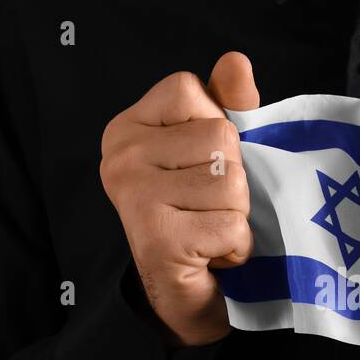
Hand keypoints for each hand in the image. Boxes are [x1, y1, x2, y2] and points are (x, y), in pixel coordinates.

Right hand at [99, 52, 259, 346]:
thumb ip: (226, 106)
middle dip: (234, 179)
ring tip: (211, 230)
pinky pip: (231, 226)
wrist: (185, 298)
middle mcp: (121, 157)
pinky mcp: (157, 238)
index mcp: (128, 128)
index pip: (190, 89)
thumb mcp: (217, 153)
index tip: (199, 164)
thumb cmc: (202, 218)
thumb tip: (236, 61)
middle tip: (209, 208)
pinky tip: (211, 255)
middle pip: (220, 137)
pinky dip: (236, 247)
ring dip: (237, 216)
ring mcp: (135, 197)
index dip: (216, 127)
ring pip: (231, 183)